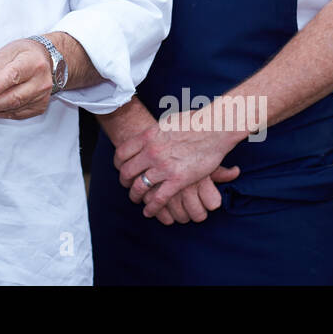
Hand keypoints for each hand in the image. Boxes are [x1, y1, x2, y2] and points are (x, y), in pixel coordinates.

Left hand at [0, 38, 51, 118]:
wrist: (44, 59)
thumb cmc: (25, 54)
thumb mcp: (8, 53)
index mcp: (33, 63)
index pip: (13, 76)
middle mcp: (40, 81)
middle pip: (14, 97)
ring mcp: (41, 96)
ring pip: (15, 108)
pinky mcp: (39, 107)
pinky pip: (18, 114)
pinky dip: (2, 113)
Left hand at [114, 106, 243, 217]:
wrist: (214, 129)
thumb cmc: (193, 122)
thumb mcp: (166, 122)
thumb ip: (154, 132)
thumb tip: (148, 134)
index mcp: (147, 137)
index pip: (122, 153)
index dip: (118, 163)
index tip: (120, 168)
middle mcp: (151, 152)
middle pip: (127, 171)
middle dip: (124, 181)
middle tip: (126, 185)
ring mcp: (163, 167)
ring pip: (139, 186)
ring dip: (135, 195)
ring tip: (136, 199)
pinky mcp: (178, 180)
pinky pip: (158, 198)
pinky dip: (151, 208)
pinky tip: (149, 211)